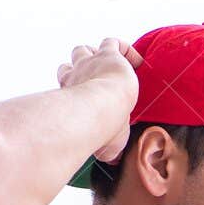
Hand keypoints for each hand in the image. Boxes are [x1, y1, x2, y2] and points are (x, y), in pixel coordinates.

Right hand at [56, 37, 142, 164]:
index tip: (89, 93)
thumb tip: (111, 161)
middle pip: (72, 60)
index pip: (66, 80)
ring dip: (97, 53)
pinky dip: (124, 49)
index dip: (76, 82)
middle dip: (83, 64)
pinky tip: (136, 61)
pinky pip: (113, 43)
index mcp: (70, 93)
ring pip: (85, 49)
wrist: (103, 109)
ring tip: (113, 65)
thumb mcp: (104, 143)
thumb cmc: (99, 129)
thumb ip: (107, 150)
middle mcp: (75, 75)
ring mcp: (90, 63)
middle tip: (99, 76)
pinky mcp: (108, 56)